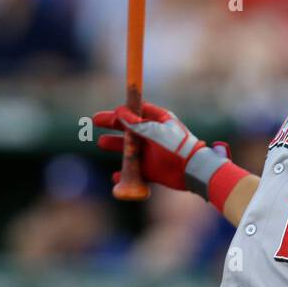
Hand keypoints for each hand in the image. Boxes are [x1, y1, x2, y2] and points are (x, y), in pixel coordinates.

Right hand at [93, 102, 210, 191]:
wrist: (192, 170)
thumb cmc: (176, 147)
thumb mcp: (155, 131)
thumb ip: (136, 124)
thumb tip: (119, 111)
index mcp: (159, 121)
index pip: (138, 111)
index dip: (123, 110)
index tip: (110, 112)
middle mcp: (154, 135)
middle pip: (129, 128)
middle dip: (112, 125)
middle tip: (94, 121)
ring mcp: (152, 153)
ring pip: (129, 148)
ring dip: (115, 146)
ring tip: (101, 143)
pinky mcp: (152, 170)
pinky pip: (135, 171)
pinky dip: (125, 174)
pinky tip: (115, 176)